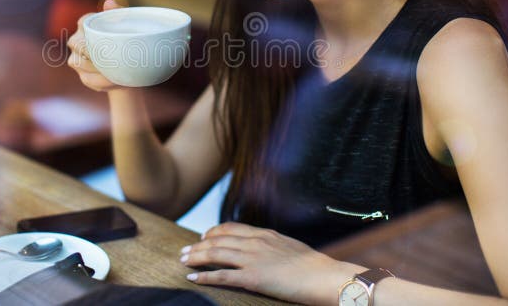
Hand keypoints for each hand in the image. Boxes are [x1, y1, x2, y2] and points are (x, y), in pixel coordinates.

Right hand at [67, 0, 123, 92]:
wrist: (132, 67)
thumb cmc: (127, 40)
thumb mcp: (128, 24)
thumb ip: (119, 13)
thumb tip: (109, 2)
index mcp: (86, 24)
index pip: (84, 23)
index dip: (95, 31)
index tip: (109, 38)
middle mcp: (76, 40)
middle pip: (78, 44)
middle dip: (95, 52)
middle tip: (115, 57)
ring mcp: (77, 60)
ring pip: (81, 64)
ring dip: (100, 68)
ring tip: (118, 70)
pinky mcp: (84, 77)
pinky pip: (89, 80)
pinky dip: (103, 82)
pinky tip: (115, 80)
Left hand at [180, 222, 338, 304]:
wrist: (325, 276)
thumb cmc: (314, 266)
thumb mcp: (290, 247)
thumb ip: (274, 245)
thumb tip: (267, 249)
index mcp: (264, 234)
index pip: (231, 228)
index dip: (213, 232)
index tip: (203, 237)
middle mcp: (255, 242)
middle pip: (217, 240)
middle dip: (198, 245)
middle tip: (184, 251)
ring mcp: (253, 259)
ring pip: (215, 254)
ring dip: (195, 257)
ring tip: (182, 260)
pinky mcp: (253, 278)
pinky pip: (222, 275)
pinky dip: (204, 275)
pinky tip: (193, 277)